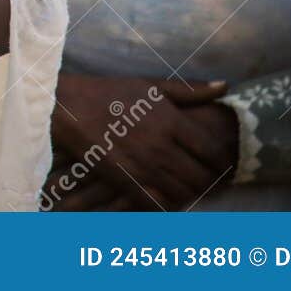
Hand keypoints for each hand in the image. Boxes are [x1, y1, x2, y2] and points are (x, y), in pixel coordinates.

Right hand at [50, 74, 236, 209]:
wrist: (66, 106)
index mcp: (171, 120)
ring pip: (181, 193)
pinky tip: (165, 197)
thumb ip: (189, 90)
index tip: (222, 165)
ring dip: (189, 193)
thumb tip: (224, 85)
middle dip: (209, 181)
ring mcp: (142, 165)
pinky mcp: (124, 180)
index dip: (222, 162)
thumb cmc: (109, 93)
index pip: (211, 151)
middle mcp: (161, 146)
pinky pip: (157, 203)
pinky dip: (166, 204)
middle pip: (200, 177)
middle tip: (208, 180)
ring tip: (187, 188)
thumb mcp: (150, 86)